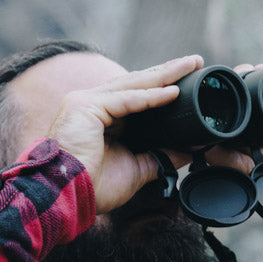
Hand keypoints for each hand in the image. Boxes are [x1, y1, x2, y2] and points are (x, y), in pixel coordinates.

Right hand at [46, 54, 202, 212]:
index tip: (189, 80)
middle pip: (137, 83)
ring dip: (165, 74)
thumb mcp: (136, 169)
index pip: (137, 94)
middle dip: (168, 72)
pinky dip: (151, 96)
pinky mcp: (85, 107)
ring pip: (133, 84)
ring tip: (190, 66)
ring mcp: (86, 102)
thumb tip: (188, 151)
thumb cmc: (93, 187)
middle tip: (195, 62)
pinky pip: (126, 99)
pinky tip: (173, 92)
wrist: (67, 199)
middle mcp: (92, 104)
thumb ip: (159, 156)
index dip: (162, 86)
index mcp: (101, 117)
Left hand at [226, 63, 262, 224]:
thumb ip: (227, 160)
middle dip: (244, 79)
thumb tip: (202, 147)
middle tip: (235, 73)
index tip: (216, 86)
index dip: (230, 97)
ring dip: (262, 76)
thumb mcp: (250, 171)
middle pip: (255, 92)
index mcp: (255, 133)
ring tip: (251, 70)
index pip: (240, 108)